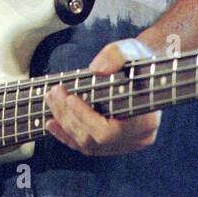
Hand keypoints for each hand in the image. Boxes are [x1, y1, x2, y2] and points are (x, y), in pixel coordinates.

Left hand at [44, 40, 161, 156]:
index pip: (108, 132)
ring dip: (65, 124)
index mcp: (146, 121)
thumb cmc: (139, 59)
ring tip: (51, 102)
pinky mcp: (115, 144)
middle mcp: (138, 139)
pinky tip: (52, 123)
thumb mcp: (130, 49)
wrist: (144, 68)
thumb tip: (96, 70)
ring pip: (88, 145)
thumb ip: (116, 56)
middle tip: (54, 94)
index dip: (85, 118)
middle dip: (68, 117)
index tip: (69, 98)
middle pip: (94, 140)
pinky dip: (68, 135)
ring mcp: (126, 144)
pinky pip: (88, 147)